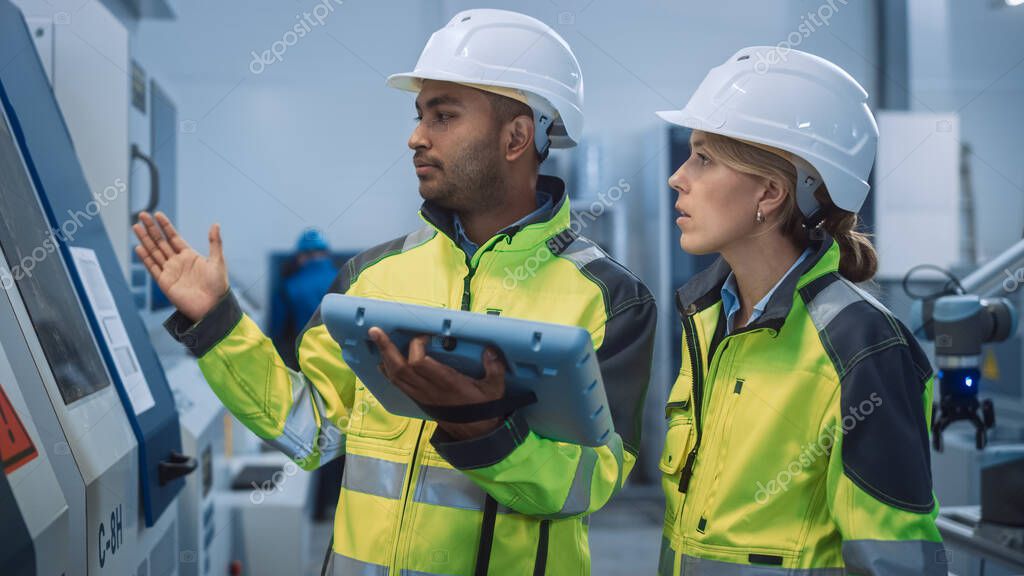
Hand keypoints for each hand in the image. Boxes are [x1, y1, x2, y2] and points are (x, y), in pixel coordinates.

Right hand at [132, 211, 228, 322]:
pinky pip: (153, 267)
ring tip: (136, 226)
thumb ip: (215, 242)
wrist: (213, 307)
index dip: (165, 226)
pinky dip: (145, 258)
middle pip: (161, 242)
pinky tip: (139, 247)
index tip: (157, 214)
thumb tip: (216, 224)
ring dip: (145, 240)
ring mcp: (170, 271)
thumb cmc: (218, 286)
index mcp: (190, 256)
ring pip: (154, 252)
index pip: (174, 237)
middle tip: (142, 215)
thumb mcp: (217, 261)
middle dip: (151, 229)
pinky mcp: (164, 282)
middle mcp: (178, 262)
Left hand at [369, 327, 505, 439]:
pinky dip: (388, 372)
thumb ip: (494, 368)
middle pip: (400, 368)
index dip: (416, 346)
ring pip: (395, 376)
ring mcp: (421, 395)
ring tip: (377, 340)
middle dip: (386, 348)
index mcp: (447, 383)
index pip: (420, 363)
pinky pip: (398, 385)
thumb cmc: (483, 408)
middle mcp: (429, 389)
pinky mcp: (418, 399)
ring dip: (384, 357)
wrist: (474, 433)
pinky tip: (384, 362)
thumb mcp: (495, 388)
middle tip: (376, 331)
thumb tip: (490, 350)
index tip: (424, 335)